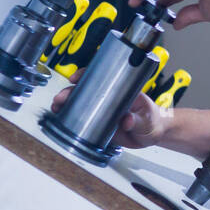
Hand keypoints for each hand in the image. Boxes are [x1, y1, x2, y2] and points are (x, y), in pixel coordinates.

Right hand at [51, 69, 168, 149]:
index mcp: (120, 91)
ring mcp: (101, 111)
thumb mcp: (147, 119)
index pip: (101, 77)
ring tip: (57, 108)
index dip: (86, 75)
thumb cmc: (153, 120)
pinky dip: (69, 121)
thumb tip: (126, 120)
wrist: (153, 135)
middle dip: (69, 92)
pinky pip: (81, 121)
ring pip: (79, 105)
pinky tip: (61, 121)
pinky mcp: (98, 125)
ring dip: (66, 105)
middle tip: (61, 98)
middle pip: (84, 91)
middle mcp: (108, 99)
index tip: (75, 78)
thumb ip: (137, 120)